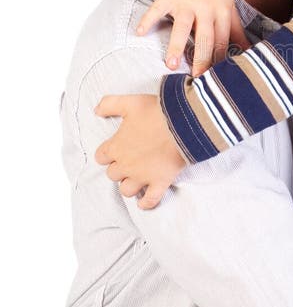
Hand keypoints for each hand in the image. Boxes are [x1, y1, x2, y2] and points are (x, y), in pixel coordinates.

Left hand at [95, 94, 186, 208]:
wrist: (182, 124)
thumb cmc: (156, 113)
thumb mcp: (130, 102)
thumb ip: (109, 104)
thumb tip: (96, 110)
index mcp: (116, 147)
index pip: (101, 157)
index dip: (107, 154)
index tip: (115, 150)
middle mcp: (126, 165)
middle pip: (113, 174)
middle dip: (119, 169)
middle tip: (129, 161)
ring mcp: (142, 176)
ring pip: (126, 190)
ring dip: (129, 185)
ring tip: (136, 179)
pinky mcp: (159, 182)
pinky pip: (150, 200)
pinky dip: (146, 203)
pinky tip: (144, 203)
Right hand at [136, 0, 248, 75]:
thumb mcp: (229, 5)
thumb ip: (236, 30)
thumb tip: (249, 51)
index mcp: (223, 13)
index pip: (223, 42)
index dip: (220, 62)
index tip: (216, 81)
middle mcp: (207, 8)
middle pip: (206, 38)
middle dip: (202, 59)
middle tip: (197, 81)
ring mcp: (188, 1)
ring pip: (183, 26)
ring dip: (177, 45)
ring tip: (171, 64)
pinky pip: (158, 8)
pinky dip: (148, 19)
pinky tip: (140, 32)